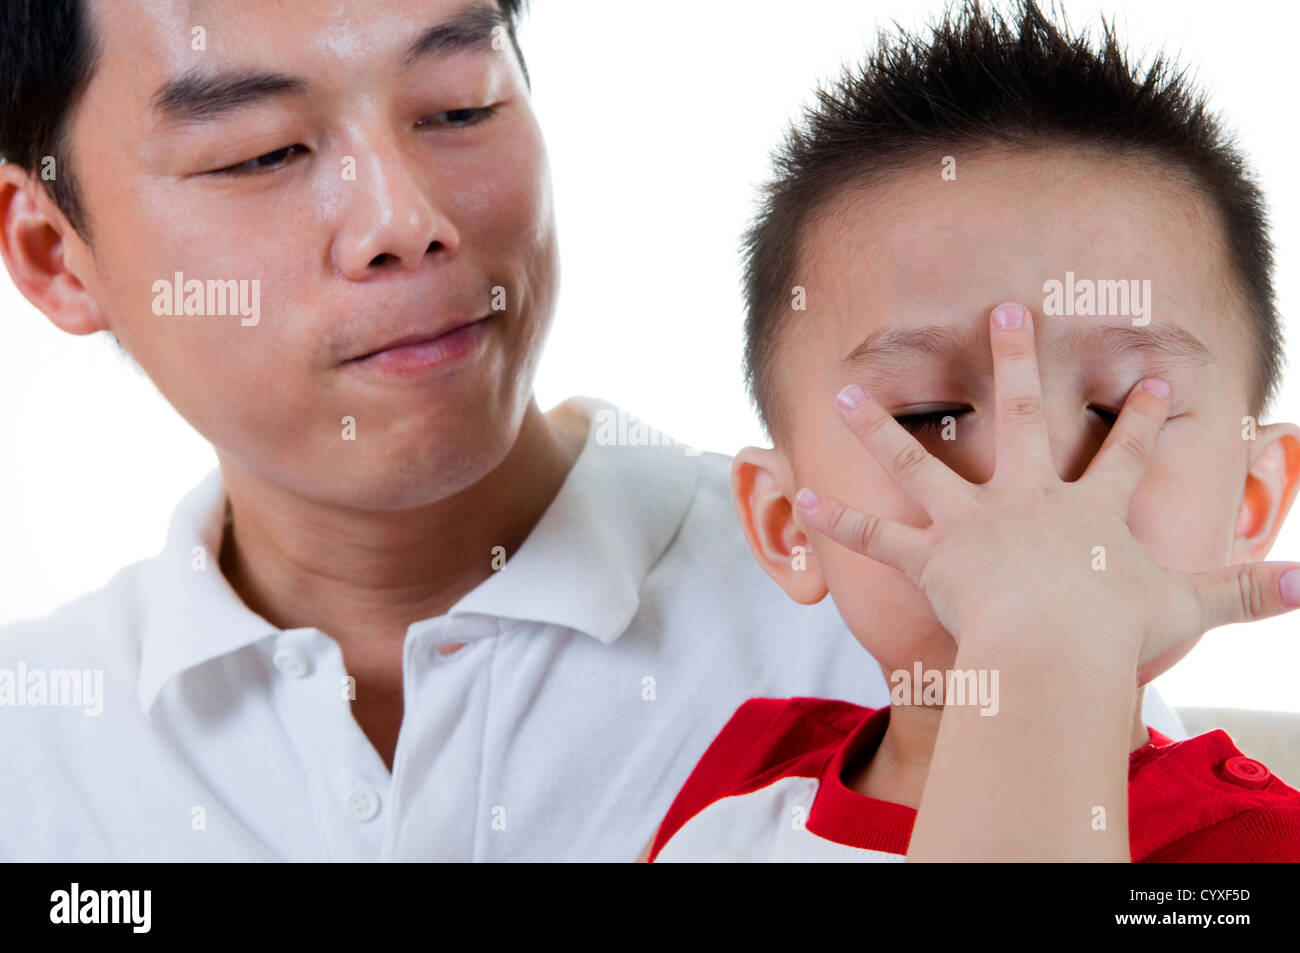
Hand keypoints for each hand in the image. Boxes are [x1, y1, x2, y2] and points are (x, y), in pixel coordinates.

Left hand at [794, 301, 1299, 680]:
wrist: (1060, 652)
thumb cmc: (1119, 633)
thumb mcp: (1195, 606)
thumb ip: (1253, 591)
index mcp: (1087, 509)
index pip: (1126, 453)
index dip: (1147, 417)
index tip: (1159, 380)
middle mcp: (1025, 500)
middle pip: (1019, 417)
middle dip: (1018, 359)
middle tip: (1009, 309)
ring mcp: (972, 524)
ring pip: (919, 462)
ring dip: (880, 424)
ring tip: (845, 386)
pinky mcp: (932, 558)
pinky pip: (877, 537)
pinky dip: (839, 519)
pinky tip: (798, 494)